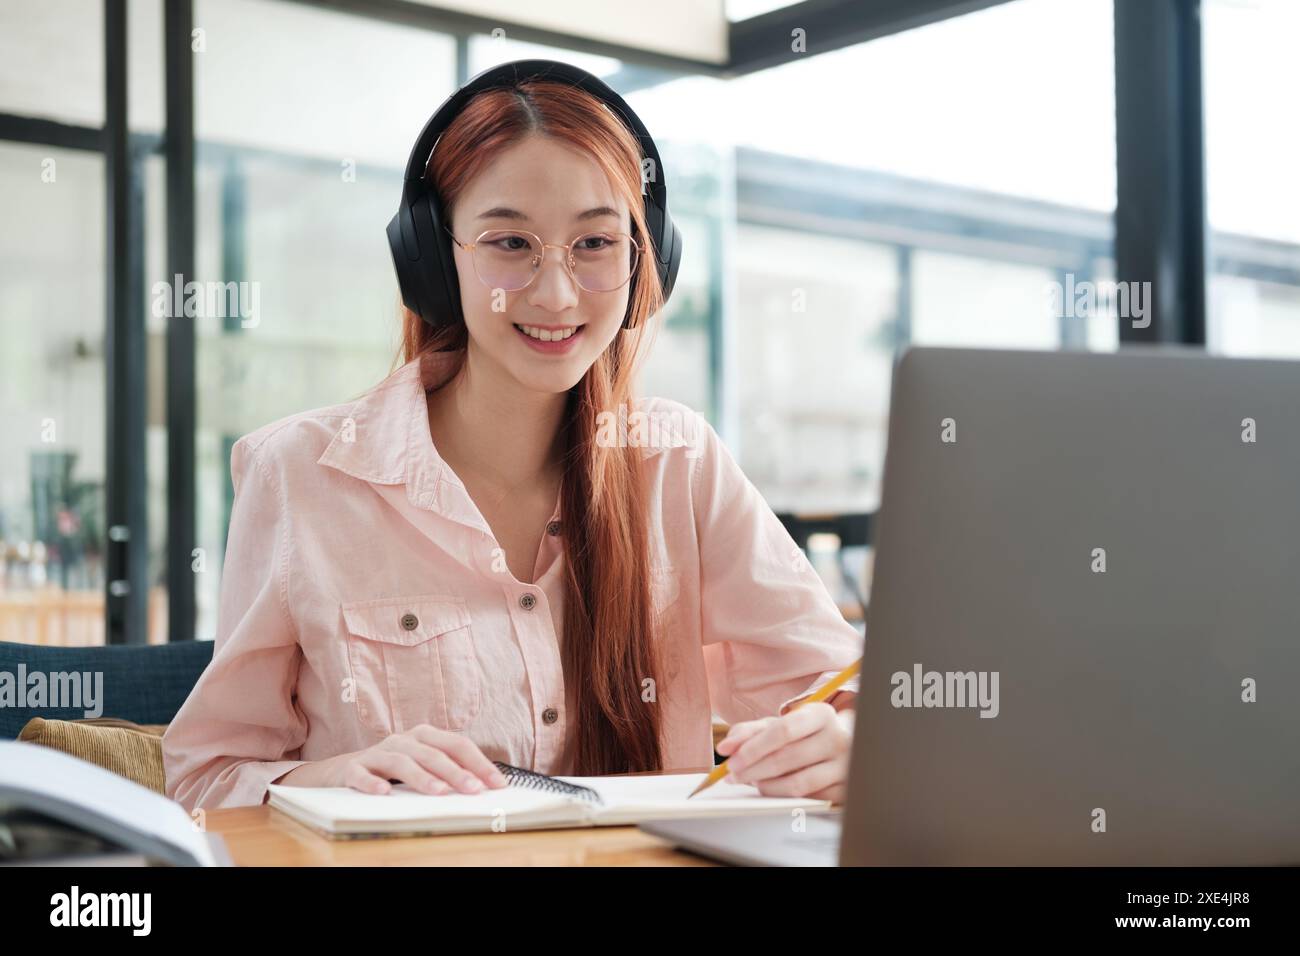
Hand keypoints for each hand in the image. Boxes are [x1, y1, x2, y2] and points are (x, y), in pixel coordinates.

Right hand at [282, 725, 508, 795]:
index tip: (498, 784)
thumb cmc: (391, 770)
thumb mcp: (422, 765)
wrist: (340, 769)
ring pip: (401, 762)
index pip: (457, 745)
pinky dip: (372, 783)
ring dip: (422, 777)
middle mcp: (402, 740)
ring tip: (440, 793)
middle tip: (474, 790)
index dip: (479, 763)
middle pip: (433, 753)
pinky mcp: (351, 768)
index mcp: (424, 736)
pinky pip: (361, 773)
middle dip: (456, 772)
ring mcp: (376, 752)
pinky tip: (384, 793)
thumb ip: (448, 771)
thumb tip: (484, 788)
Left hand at [715, 702, 853, 802]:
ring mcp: (845, 766)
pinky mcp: (845, 790)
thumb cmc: (805, 733)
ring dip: (766, 786)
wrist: (846, 744)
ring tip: (751, 782)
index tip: (731, 760)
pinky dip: (784, 797)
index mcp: (821, 714)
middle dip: (753, 769)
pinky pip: (808, 800)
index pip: (784, 730)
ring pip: (797, 784)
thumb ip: (750, 731)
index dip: (754, 747)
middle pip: (787, 758)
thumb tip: (725, 748)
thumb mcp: (781, 724)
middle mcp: (838, 739)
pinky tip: (773, 790)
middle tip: (733, 775)